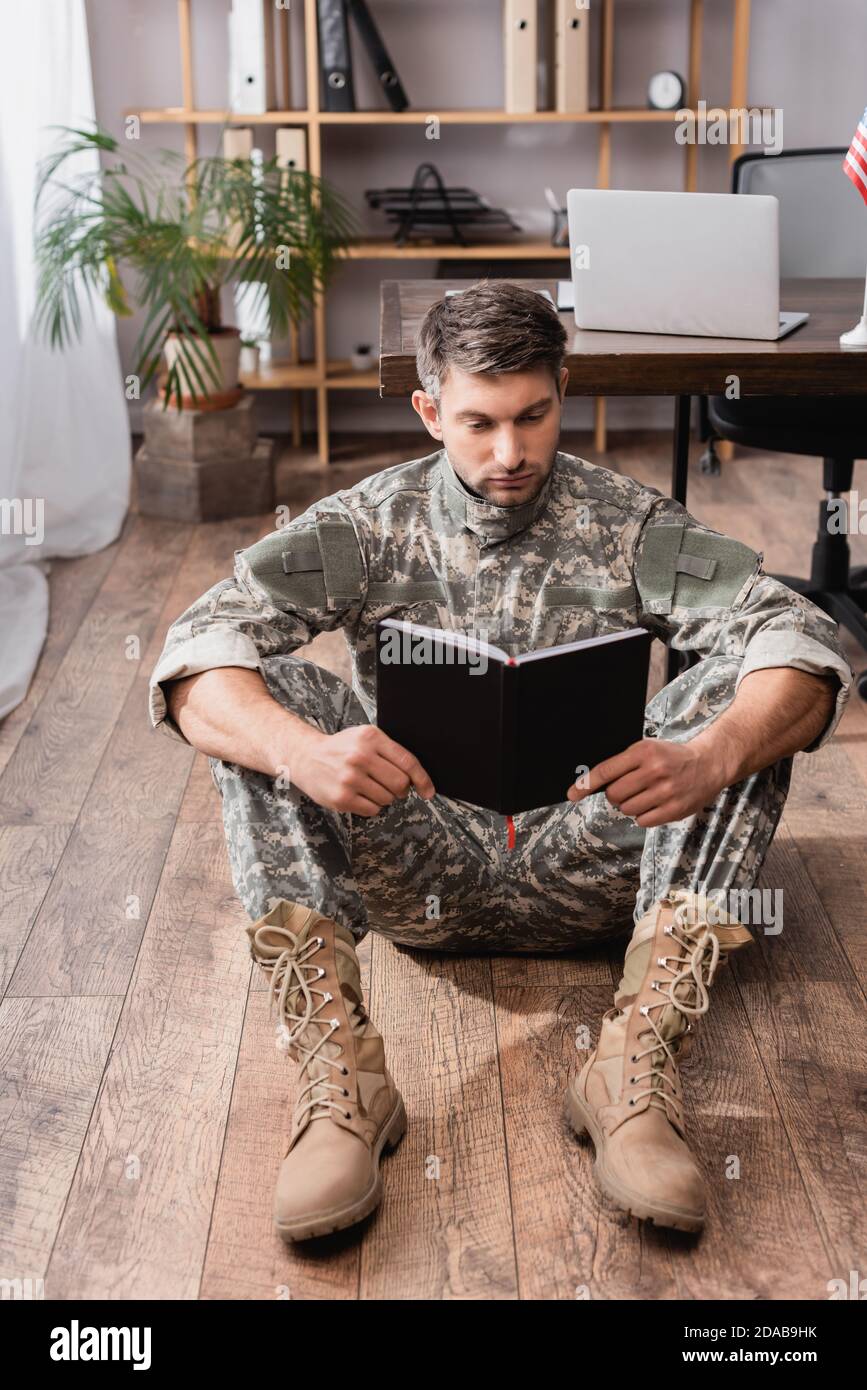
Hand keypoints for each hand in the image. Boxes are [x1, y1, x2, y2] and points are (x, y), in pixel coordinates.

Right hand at [290, 724, 435, 816]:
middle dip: (401, 789)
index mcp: (370, 738)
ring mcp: (350, 778)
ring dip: (384, 797)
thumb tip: (416, 778)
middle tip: (392, 787)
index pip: (407, 762)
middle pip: (400, 783)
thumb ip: (389, 752)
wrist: (306, 757)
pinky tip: (360, 795)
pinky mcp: (342, 797)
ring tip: (369, 787)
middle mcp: (360, 756)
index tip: (428, 791)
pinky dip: (372, 806)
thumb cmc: (340, 748)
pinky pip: (373, 809)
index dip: (422, 779)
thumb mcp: (364, 738)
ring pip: (387, 799)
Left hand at [566, 737, 723, 827]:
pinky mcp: (675, 810)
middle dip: (615, 795)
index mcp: (643, 752)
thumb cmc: (670, 757)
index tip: (572, 794)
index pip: (606, 771)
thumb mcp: (647, 749)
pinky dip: (643, 815)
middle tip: (629, 788)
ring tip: (645, 794)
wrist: (709, 764)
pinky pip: (642, 821)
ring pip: (627, 809)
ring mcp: (665, 792)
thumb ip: (622, 763)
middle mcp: (654, 771)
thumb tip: (591, 783)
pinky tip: (655, 804)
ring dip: (630, 805)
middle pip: (614, 794)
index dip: (585, 784)